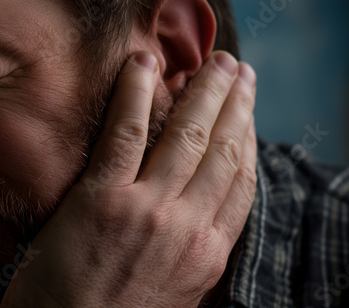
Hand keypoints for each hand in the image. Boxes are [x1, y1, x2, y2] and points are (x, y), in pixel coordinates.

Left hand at [2, 51, 257, 306]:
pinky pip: (125, 135)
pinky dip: (136, 95)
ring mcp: (147, 212)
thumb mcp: (173, 297)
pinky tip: (143, 68)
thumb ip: (192, 258)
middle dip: (234, 105)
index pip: (241, 185)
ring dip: (201, 91)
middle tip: (235, 72)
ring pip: (186, 136)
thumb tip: (204, 227)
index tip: (246, 113)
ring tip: (209, 65)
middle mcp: (188, 230)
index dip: (247, 140)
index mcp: (208, 256)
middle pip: (223, 152)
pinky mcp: (101, 200)